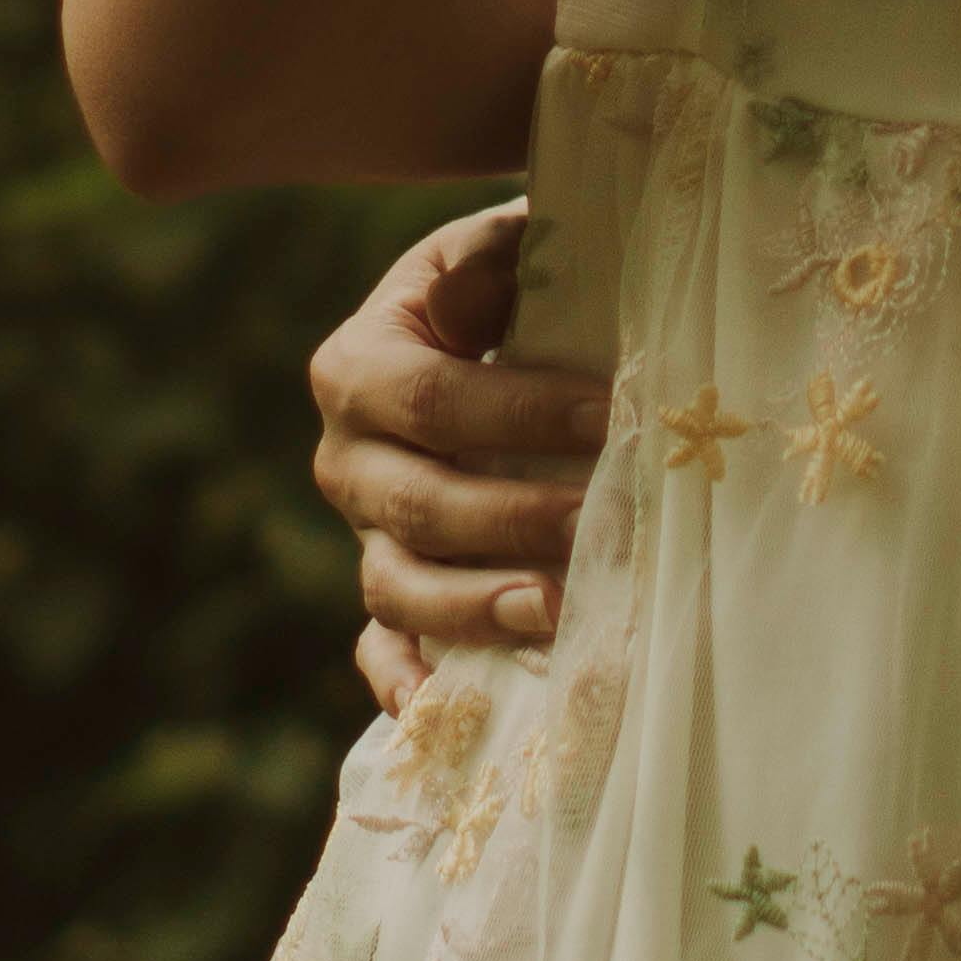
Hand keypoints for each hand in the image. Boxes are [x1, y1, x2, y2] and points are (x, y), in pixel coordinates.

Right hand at [307, 199, 612, 728]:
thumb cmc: (508, 285)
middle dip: (515, 519)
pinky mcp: (386, 586)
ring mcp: (361, 532)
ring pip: (398, 586)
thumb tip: (475, 295)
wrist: (483, 331)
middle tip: (604, 525)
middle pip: (420, 505)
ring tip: (555, 613)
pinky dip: (404, 680)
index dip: (522, 411)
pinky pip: (381, 645)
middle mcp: (345, 456)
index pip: (435, 398)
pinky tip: (440, 711)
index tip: (615, 417)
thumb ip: (495, 258)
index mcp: (357, 364)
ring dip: (476, 607)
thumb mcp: (499, 249)